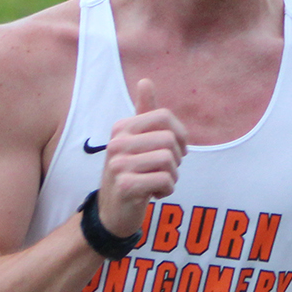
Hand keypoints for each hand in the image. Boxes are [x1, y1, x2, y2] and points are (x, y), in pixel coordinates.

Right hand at [98, 79, 187, 235]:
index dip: (179, 134)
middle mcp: (117, 143)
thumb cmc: (131, 172)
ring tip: (158, 182)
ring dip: (172, 176)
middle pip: (169, 139)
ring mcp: (118, 164)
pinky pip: (165, 180)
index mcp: (121, 127)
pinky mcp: (125, 186)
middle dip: (176, 158)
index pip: (164, 116)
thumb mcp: (136, 141)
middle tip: (165, 170)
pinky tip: (154, 194)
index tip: (176, 150)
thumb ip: (144, 113)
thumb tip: (145, 81)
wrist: (112, 211)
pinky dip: (167, 190)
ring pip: (168, 161)